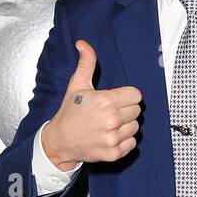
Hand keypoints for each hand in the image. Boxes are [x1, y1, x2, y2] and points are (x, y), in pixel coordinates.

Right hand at [41, 40, 141, 170]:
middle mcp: (111, 120)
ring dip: (125, 126)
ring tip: (109, 125)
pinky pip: (132, 143)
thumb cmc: (70, 112)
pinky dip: (124, 140)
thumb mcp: (77, 85)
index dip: (127, 96)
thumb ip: (86, 63)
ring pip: (135, 127)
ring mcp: (113, 138)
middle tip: (110, 113)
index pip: (136, 95)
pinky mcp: (114, 153)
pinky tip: (109, 136)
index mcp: (105, 101)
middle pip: (136, 111)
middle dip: (126, 110)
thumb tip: (82, 43)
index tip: (116, 100)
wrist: (60, 141)